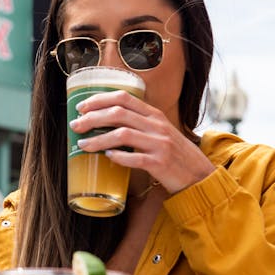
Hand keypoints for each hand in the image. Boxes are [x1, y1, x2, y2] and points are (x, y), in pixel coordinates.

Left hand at [69, 89, 214, 193]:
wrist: (198, 176)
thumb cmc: (173, 154)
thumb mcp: (159, 132)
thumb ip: (138, 124)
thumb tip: (104, 122)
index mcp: (154, 115)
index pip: (123, 97)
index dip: (99, 100)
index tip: (81, 107)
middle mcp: (157, 126)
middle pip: (119, 113)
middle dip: (92, 118)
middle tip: (75, 125)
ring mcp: (160, 144)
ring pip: (123, 135)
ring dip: (99, 139)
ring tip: (83, 144)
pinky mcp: (161, 163)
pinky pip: (135, 158)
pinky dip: (119, 157)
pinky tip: (108, 157)